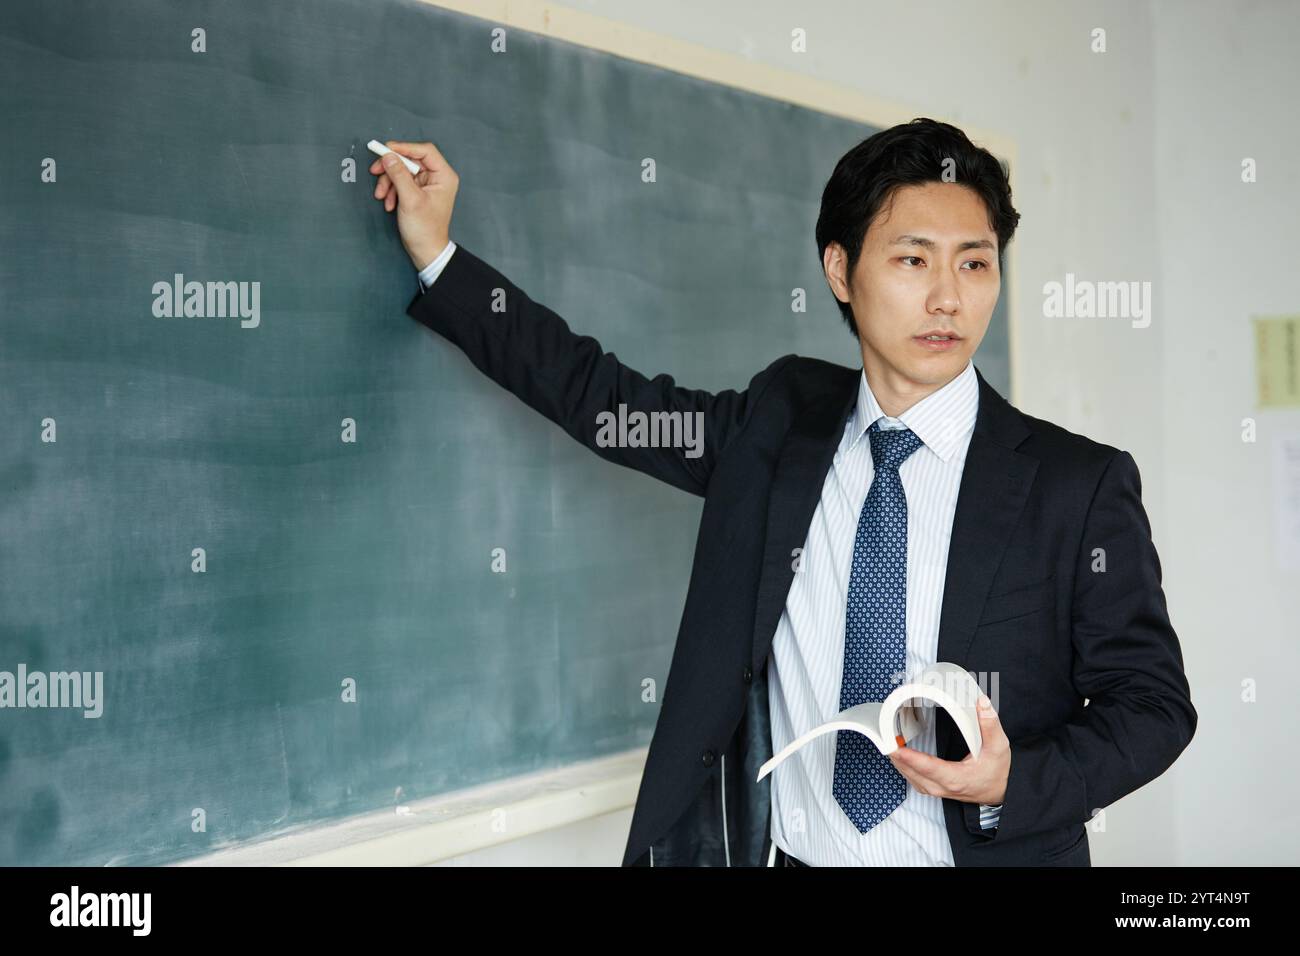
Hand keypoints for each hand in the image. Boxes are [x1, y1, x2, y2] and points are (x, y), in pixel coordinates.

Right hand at [369, 140, 457, 270]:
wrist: (425, 250)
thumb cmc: (425, 229)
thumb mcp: (410, 200)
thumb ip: (399, 175)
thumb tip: (388, 156)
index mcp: (444, 176)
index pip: (424, 151)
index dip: (404, 147)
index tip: (386, 149)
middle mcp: (437, 177)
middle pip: (410, 160)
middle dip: (391, 168)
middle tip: (375, 170)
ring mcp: (427, 184)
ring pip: (402, 171)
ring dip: (388, 182)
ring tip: (382, 196)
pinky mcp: (417, 191)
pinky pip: (401, 182)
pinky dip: (391, 190)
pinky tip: (388, 203)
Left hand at [887, 694, 1009, 804]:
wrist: (1001, 793)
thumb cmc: (998, 771)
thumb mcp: (999, 747)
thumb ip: (990, 725)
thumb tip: (982, 704)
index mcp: (957, 778)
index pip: (929, 768)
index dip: (911, 758)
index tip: (895, 748)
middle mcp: (943, 787)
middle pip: (912, 773)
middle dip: (896, 756)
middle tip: (883, 737)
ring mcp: (937, 790)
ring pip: (910, 777)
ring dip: (898, 762)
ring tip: (887, 742)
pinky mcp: (935, 789)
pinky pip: (913, 779)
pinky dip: (904, 767)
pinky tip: (898, 755)